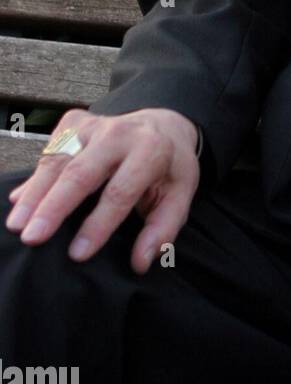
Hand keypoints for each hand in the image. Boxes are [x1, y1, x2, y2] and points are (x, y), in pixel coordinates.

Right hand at [4, 107, 200, 274]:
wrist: (162, 124)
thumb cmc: (167, 168)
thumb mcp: (180, 194)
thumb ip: (163, 228)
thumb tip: (141, 261)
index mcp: (152, 150)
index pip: (121, 190)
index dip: (99, 224)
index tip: (78, 255)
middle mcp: (120, 133)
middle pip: (82, 172)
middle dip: (55, 206)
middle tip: (33, 238)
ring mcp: (95, 124)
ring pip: (58, 160)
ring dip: (35, 194)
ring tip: (17, 225)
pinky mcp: (74, 122)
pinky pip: (49, 152)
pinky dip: (34, 180)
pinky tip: (20, 205)